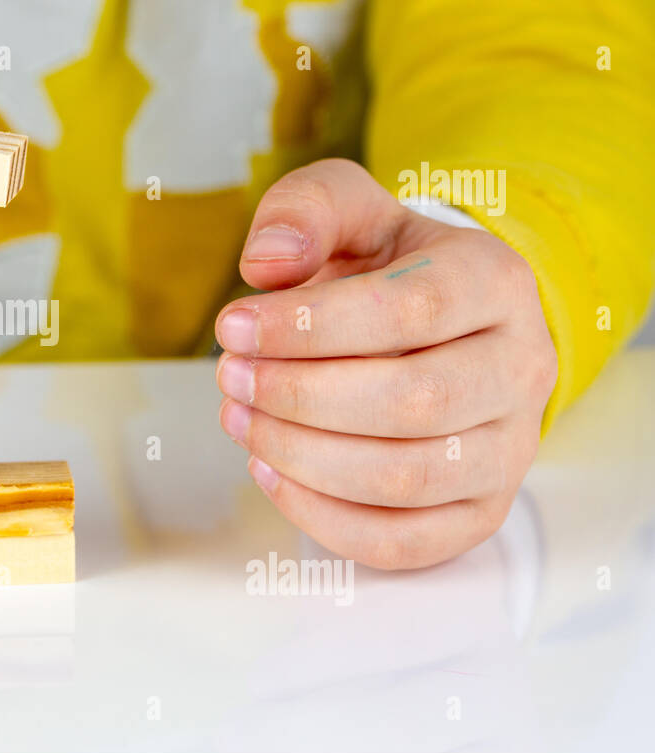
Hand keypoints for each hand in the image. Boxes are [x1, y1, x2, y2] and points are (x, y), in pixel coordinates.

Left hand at [215, 159, 557, 568]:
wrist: (437, 323)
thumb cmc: (385, 268)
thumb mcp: (348, 210)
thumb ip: (305, 211)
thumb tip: (266, 263)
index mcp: (495, 282)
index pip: (409, 311)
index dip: (309, 327)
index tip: (232, 327)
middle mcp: (521, 369)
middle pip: (412, 402)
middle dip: (298, 395)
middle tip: (231, 377)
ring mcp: (509, 450)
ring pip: (404, 478)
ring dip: (301, 456)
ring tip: (239, 419)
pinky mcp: (478, 511)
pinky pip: (402, 541)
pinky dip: (321, 517)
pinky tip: (268, 471)